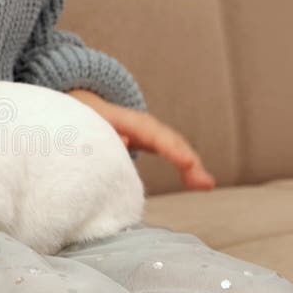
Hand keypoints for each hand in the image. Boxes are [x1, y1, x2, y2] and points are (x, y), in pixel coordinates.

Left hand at [69, 89, 215, 190]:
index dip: (170, 148)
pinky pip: (175, 154)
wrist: (87, 107)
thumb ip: (103, 131)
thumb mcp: (89, 123)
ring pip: (177, 147)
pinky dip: (189, 168)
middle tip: (204, 183)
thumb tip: (124, 141)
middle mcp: (145, 125)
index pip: (152, 133)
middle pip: (170, 140)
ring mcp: (152, 133)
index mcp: (128, 120)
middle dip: (187, 160)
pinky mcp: (154, 142)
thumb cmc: (86, 119)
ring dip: (193, 166)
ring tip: (206, 185)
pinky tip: (201, 184)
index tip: (186, 163)